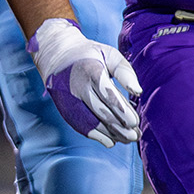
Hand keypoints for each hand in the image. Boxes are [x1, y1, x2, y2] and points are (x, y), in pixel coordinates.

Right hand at [26, 18, 140, 146]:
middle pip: (101, 112)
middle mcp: (77, 87)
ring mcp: (68, 100)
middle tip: (136, 136)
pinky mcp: (64, 109)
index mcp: (90, 70)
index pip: (107, 95)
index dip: (122, 111)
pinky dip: (97, 136)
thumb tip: (138, 92)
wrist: (56, 56)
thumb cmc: (89, 54)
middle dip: (120, 127)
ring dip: (111, 134)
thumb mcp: (109, 54)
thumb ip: (125, 72)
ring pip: (91, 123)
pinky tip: (111, 140)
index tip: (135, 122)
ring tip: (128, 139)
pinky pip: (81, 127)